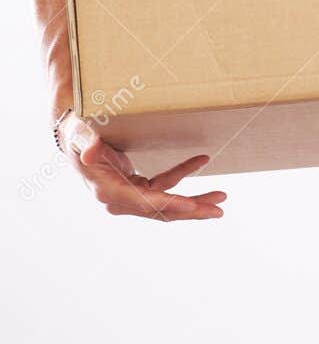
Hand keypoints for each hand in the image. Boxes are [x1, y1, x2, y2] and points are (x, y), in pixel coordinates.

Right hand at [61, 117, 226, 220]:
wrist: (73, 138)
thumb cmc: (77, 133)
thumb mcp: (80, 134)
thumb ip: (86, 141)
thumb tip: (89, 153)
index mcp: (107, 190)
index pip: (142, 202)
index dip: (167, 204)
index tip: (190, 206)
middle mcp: (119, 200)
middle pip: (160, 210)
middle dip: (191, 210)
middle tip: (218, 211)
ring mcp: (129, 196)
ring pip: (167, 203)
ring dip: (194, 199)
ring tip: (221, 196)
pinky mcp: (136, 188)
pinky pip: (164, 186)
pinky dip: (182, 174)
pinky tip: (200, 161)